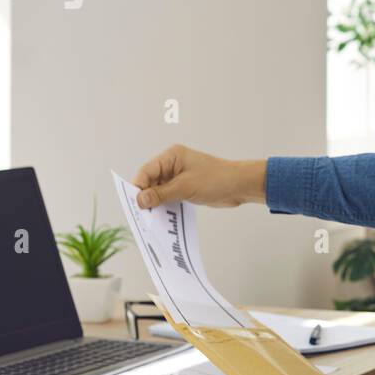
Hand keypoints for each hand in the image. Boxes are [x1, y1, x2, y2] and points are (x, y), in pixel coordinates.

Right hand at [132, 144, 261, 208]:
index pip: (147, 171)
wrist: (240, 186)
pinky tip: (162, 215)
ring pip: (159, 190)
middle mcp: (173, 164)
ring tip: (151, 217)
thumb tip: (140, 200)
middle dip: (146, 196)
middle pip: (151, 180)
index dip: (139, 187)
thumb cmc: (216, 180)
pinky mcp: (185, 186)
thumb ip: (161, 194)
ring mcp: (179, 176)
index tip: (134, 204)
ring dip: (156, 202)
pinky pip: (169, 195)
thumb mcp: (185, 187)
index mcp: (171, 156)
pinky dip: (165, 204)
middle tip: (141, 214)